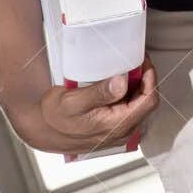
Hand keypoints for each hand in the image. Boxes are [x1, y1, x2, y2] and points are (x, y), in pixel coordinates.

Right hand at [10, 56, 159, 154]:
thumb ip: (99, 93)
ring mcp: (118, 132)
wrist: (41, 131)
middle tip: (135, 60)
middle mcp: (122, 132)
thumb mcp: (73, 101)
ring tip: (126, 68)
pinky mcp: (112, 129)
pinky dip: (126, 93)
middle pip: (146, 102)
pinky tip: (116, 82)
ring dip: (135, 86)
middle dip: (143, 79)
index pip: (149, 100)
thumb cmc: (54, 117)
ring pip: (138, 105)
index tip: (144, 61)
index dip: (150, 78)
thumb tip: (122, 82)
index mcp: (117, 125)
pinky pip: (128, 109)